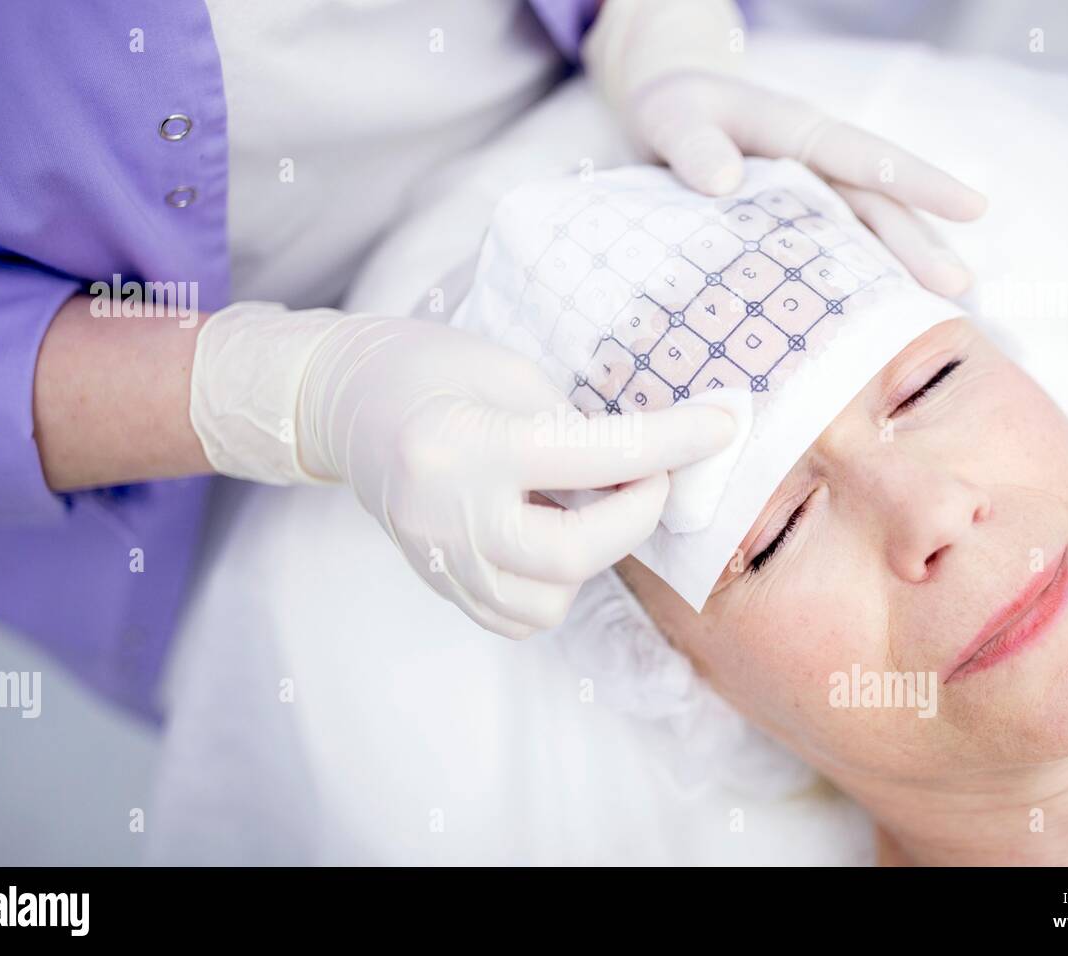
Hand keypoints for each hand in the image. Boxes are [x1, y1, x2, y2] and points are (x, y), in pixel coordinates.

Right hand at [296, 317, 736, 637]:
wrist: (342, 404)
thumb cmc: (427, 368)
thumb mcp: (507, 370)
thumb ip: (573, 424)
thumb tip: (645, 462)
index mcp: (465, 446)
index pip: (595, 454)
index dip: (674, 439)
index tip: (725, 423)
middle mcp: (448, 516)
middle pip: (574, 553)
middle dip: (637, 513)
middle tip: (651, 472)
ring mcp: (438, 560)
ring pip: (550, 599)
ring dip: (594, 553)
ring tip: (586, 500)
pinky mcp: (440, 583)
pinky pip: (520, 615)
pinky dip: (555, 583)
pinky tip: (552, 532)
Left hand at [628, 72, 986, 297]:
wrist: (662, 127)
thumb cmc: (672, 112)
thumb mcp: (672, 116)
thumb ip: (693, 144)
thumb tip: (724, 183)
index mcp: (803, 133)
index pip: (869, 159)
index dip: (919, 182)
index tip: (973, 207)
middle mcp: (821, 173)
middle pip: (880, 212)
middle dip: (920, 248)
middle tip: (957, 290)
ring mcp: (814, 210)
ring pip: (868, 246)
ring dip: (900, 283)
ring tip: (940, 325)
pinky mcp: (795, 243)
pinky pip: (831, 273)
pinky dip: (854, 304)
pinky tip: (876, 343)